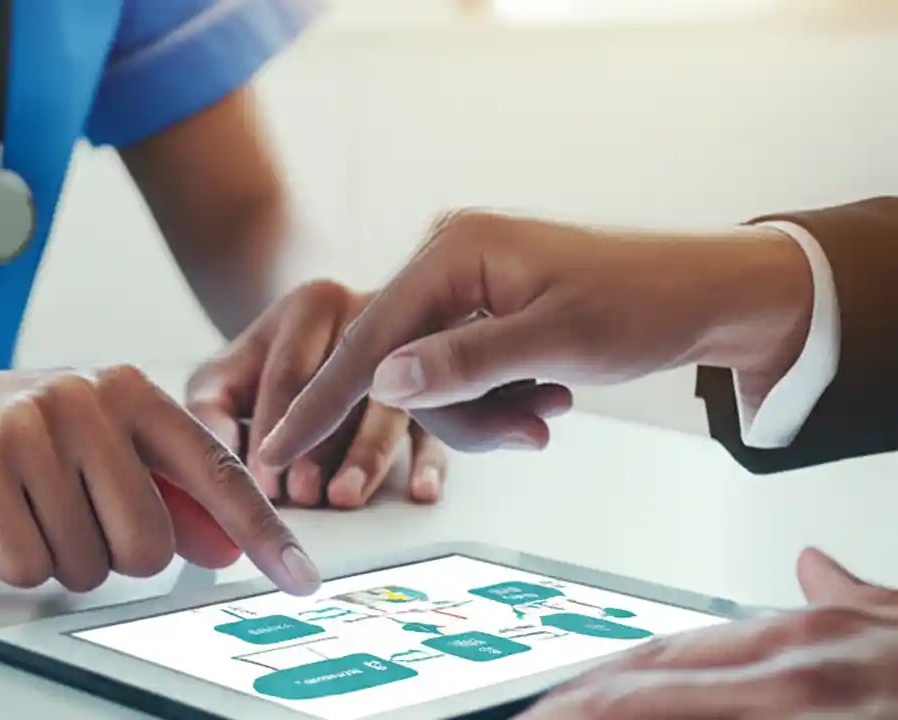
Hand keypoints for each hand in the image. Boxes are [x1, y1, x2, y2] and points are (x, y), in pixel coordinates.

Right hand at [0, 358, 319, 593]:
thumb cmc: (3, 432)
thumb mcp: (92, 448)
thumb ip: (163, 492)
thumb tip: (226, 545)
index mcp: (130, 388)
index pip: (216, 471)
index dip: (261, 532)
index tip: (298, 577)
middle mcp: (89, 397)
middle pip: (148, 543)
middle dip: (112, 556)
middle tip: (67, 517)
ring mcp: (33, 425)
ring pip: (86, 563)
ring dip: (57, 557)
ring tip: (24, 506)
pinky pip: (26, 564)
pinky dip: (12, 560)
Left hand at [187, 280, 447, 507]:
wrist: (321, 336)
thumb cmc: (260, 370)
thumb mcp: (224, 376)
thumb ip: (210, 410)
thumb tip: (216, 454)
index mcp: (309, 306)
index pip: (289, 373)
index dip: (272, 429)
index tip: (262, 480)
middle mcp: (364, 316)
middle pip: (344, 387)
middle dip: (319, 447)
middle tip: (304, 494)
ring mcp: (407, 349)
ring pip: (390, 407)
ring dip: (366, 457)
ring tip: (344, 497)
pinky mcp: (435, 389)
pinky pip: (433, 427)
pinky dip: (427, 464)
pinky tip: (420, 493)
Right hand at [261, 211, 810, 465]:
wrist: (705, 293)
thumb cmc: (642, 303)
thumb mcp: (553, 341)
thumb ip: (464, 363)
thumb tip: (382, 383)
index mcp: (454, 249)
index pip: (369, 336)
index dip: (322, 401)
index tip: (275, 449)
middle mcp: (448, 258)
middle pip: (401, 364)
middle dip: (459, 413)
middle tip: (527, 432)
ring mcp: (463, 284)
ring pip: (432, 379)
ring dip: (486, 412)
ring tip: (549, 410)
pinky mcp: (481, 310)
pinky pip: (460, 372)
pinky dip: (496, 400)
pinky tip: (546, 396)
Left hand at [519, 547, 897, 718]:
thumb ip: (849, 601)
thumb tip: (809, 567)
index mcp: (794, 639)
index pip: (658, 659)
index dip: (592, 687)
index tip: (539, 708)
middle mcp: (788, 665)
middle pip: (643, 684)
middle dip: (574, 705)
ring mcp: (810, 702)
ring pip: (670, 705)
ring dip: (607, 717)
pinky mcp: (832, 718)